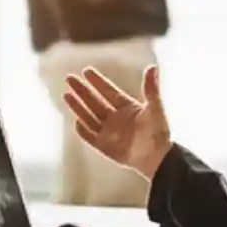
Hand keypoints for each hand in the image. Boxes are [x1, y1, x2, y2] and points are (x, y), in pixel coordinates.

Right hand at [64, 65, 171, 180]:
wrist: (158, 159)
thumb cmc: (159, 133)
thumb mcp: (155, 108)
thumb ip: (151, 89)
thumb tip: (153, 67)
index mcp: (127, 107)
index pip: (109, 91)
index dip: (98, 82)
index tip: (87, 71)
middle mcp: (116, 118)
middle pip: (94, 101)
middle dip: (82, 90)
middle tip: (69, 78)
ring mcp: (109, 133)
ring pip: (89, 117)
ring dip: (78, 107)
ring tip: (66, 94)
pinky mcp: (105, 147)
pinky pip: (90, 137)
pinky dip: (83, 131)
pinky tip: (76, 121)